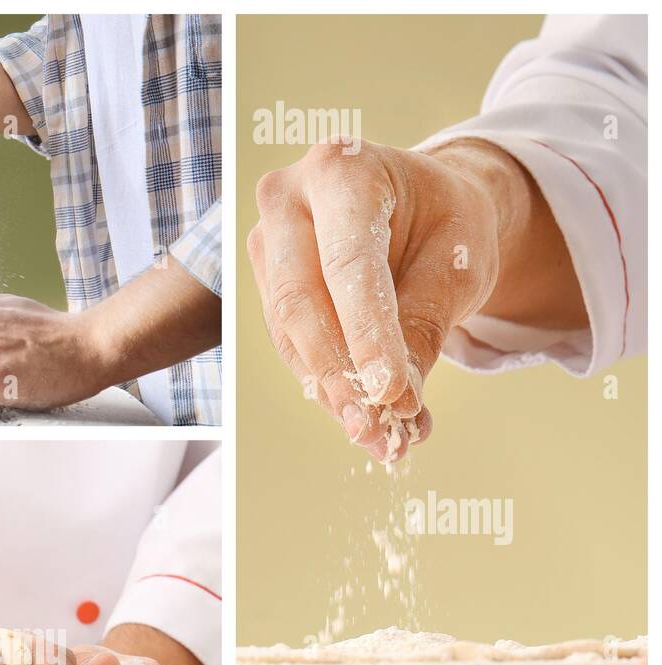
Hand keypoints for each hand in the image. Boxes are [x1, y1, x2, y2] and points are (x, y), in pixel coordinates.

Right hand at [248, 138, 569, 465]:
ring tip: (376, 436)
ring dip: (331, 392)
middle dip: (339, 373)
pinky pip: (290, 347)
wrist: (424, 209)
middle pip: (300, 299)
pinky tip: (361, 419)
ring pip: (289, 332)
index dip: (367, 332)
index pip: (348, 262)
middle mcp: (288, 200)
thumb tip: (398, 401)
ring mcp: (268, 244)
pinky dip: (327, 387)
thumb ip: (425, 322)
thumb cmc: (446, 222)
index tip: (390, 391)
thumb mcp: (457, 261)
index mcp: (342, 169)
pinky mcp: (266, 285)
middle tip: (373, 427)